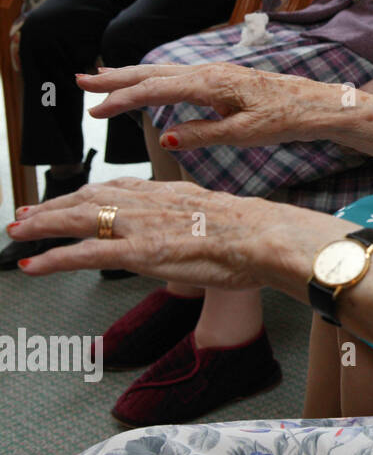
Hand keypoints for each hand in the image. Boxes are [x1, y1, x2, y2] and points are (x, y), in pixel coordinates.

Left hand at [6, 177, 348, 288]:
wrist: (265, 237)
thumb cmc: (253, 231)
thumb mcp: (218, 214)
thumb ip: (192, 218)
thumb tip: (186, 229)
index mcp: (168, 193)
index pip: (115, 189)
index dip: (84, 195)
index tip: (66, 201)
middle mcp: (148, 203)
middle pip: (88, 199)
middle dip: (52, 207)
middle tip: (26, 216)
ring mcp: (142, 226)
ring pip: (78, 219)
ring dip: (42, 226)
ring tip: (18, 233)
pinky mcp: (140, 252)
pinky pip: (86, 254)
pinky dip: (54, 259)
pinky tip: (33, 265)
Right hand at [76, 62, 342, 149]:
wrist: (319, 104)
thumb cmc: (288, 119)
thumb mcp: (246, 134)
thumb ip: (205, 134)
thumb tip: (166, 138)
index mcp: (212, 84)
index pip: (156, 90)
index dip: (122, 101)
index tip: (94, 112)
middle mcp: (210, 72)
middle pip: (152, 73)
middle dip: (115, 79)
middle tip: (79, 83)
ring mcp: (216, 73)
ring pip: (163, 72)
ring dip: (130, 76)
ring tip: (99, 80)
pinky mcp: (223, 78)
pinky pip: (178, 76)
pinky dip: (154, 78)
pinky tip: (146, 84)